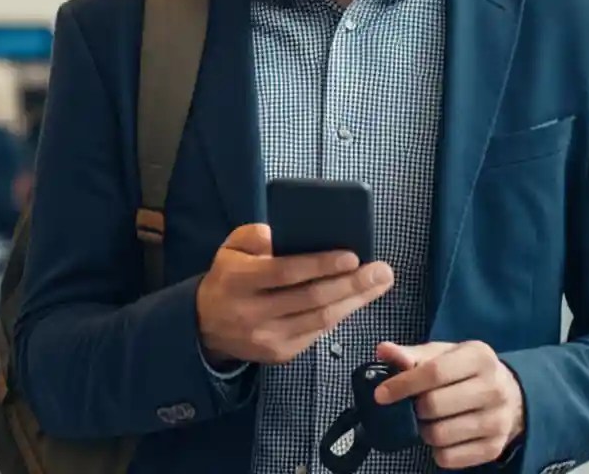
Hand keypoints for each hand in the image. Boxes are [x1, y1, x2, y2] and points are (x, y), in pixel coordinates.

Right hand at [196, 224, 394, 365]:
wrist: (207, 325)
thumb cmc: (228, 278)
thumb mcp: (230, 248)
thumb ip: (255, 235)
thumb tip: (285, 234)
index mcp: (239, 281)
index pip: (285, 272)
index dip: (321, 265)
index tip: (352, 256)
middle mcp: (253, 312)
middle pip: (311, 299)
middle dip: (352, 284)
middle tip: (381, 271)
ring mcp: (267, 338)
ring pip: (320, 320)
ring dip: (354, 301)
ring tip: (378, 284)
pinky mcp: (279, 354)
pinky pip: (317, 333)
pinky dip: (339, 315)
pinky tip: (354, 300)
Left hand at [375, 341, 524, 469]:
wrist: (509, 395)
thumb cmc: (465, 371)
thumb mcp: (442, 354)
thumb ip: (411, 354)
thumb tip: (383, 350)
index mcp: (479, 357)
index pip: (434, 372)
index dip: (402, 384)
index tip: (381, 394)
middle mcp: (494, 388)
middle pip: (434, 405)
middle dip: (413, 408)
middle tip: (412, 406)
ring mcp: (498, 421)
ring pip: (439, 435)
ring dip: (423, 430)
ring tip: (427, 420)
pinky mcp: (494, 447)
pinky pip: (449, 458)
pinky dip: (436, 450)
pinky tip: (441, 437)